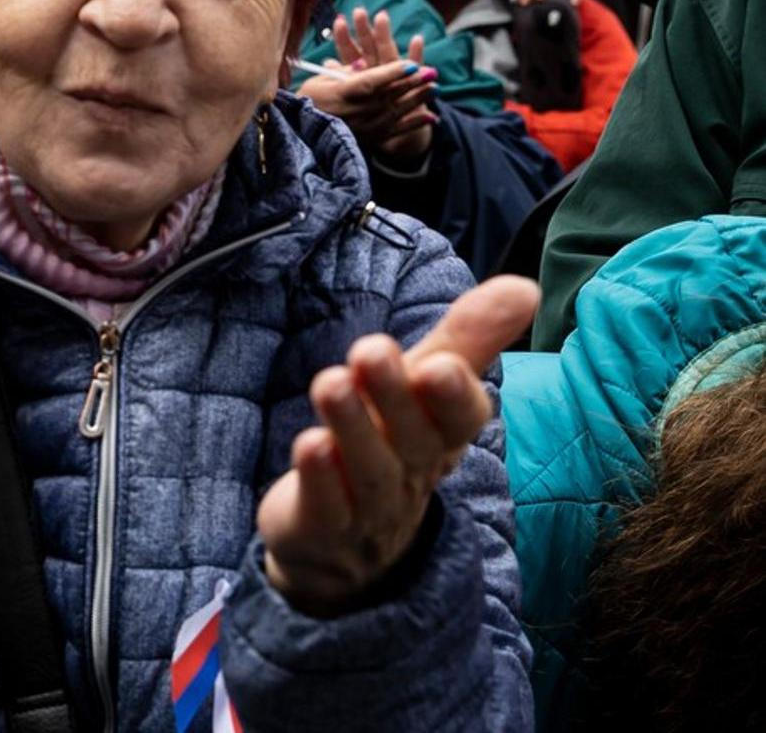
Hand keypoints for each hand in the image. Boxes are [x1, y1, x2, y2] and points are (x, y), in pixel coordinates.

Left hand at [258, 276, 534, 614]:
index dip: (454, 396)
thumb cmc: (390, 445)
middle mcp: (411, 473)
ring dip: (351, 427)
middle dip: (394, 396)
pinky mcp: (323, 529)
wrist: (343, 547)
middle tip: (371, 350)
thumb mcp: (425, 392)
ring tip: (330, 383)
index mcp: (441, 438)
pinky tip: (308, 445)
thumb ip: (467, 341)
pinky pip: (326, 507)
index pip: (461, 420)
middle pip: (412, 440)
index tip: (440, 364)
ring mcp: (369, 508)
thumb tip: (525, 287)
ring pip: (368, 471)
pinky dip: (319, 478)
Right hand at [296, 8, 436, 158]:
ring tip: (435, 88)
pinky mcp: (370, 139)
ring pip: (398, 111)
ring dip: (419, 99)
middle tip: (432, 72)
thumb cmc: (308, 101)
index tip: (411, 64)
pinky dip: (414, 124)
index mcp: (342, 94)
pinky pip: (397, 131)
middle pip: (391, 94)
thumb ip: (345, 72)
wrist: (302, 134)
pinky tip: (431, 117)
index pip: (373, 81)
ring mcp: (366, 126)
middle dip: (413, 82)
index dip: (393, 73)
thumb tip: (366, 62)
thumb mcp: (319, 82)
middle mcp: (357, 111)